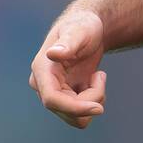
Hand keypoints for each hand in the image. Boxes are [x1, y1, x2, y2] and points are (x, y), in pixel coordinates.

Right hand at [29, 10, 106, 128]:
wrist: (89, 29)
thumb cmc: (83, 25)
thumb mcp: (79, 31)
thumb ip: (67, 43)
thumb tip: (52, 54)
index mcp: (42, 70)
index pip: (51, 100)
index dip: (74, 108)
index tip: (99, 108)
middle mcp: (42, 85)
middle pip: (68, 111)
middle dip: (91, 98)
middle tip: (101, 75)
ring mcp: (53, 93)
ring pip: (75, 117)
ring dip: (93, 99)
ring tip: (98, 76)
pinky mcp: (64, 98)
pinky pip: (81, 113)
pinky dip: (94, 100)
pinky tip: (94, 80)